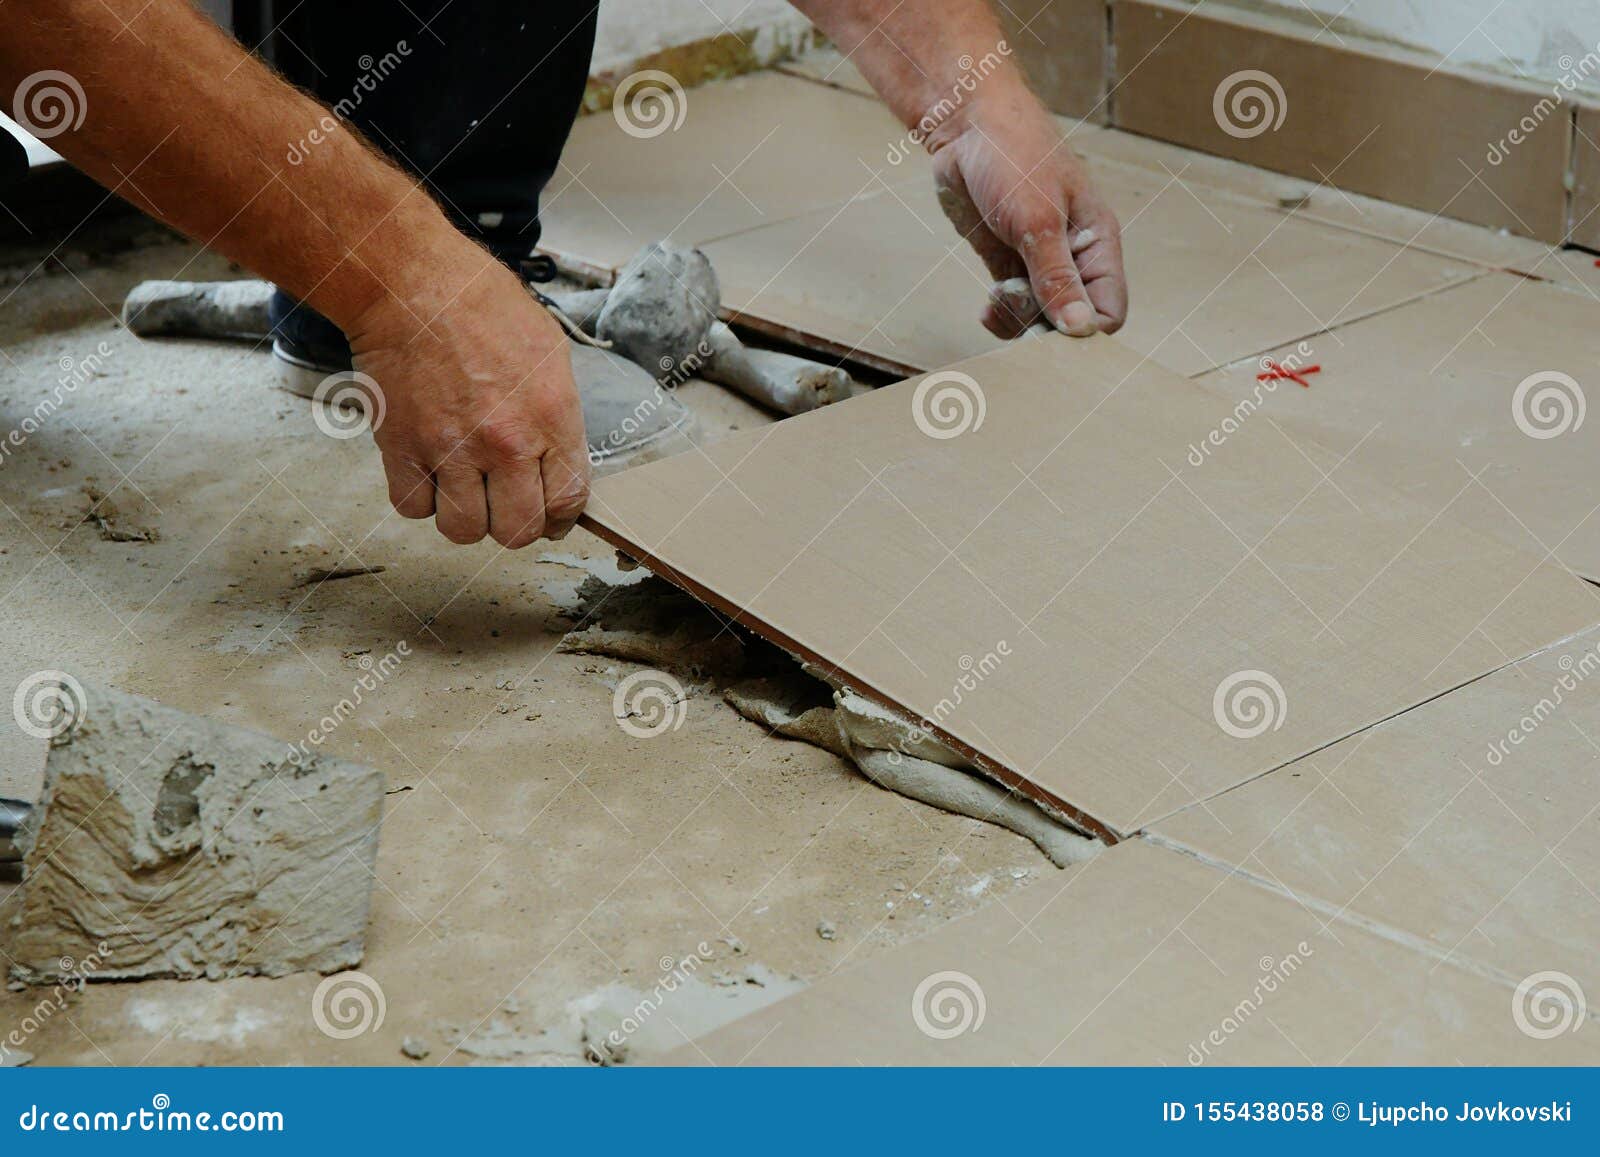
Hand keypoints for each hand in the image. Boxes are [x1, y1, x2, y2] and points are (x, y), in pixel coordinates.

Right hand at [343, 261, 589, 547]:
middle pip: (517, 531)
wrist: (413, 284)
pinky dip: (421, 500)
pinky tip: (430, 473)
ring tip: (466, 489)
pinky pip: (414, 508)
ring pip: (464, 530)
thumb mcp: (550, 353)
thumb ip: (559, 416)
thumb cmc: (483, 306)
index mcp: (550, 416)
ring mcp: (450, 449)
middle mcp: (504, 442)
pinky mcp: (402, 448)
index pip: (567, 501)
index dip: (559, 516)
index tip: (549, 513)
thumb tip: (562, 463)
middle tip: (506, 504)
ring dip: (467, 517)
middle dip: (515, 524)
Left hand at [928, 86, 1125, 338]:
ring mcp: (1039, 261)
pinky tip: (987, 306)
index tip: (1051, 333)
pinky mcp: (1007, 261)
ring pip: (1039, 317)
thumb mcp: (1037, 220)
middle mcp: (1073, 257)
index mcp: (1097, 243)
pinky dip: (1000, 314)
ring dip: (1018, 321)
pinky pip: (1013, 306)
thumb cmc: (1012, 156)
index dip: (1085, 331)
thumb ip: (1056, 279)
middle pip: (1072, 320)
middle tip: (1015, 307)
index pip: (1108, 310)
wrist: (965, 125)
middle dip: (1044, 327)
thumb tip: (1080, 330)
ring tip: (997, 297)